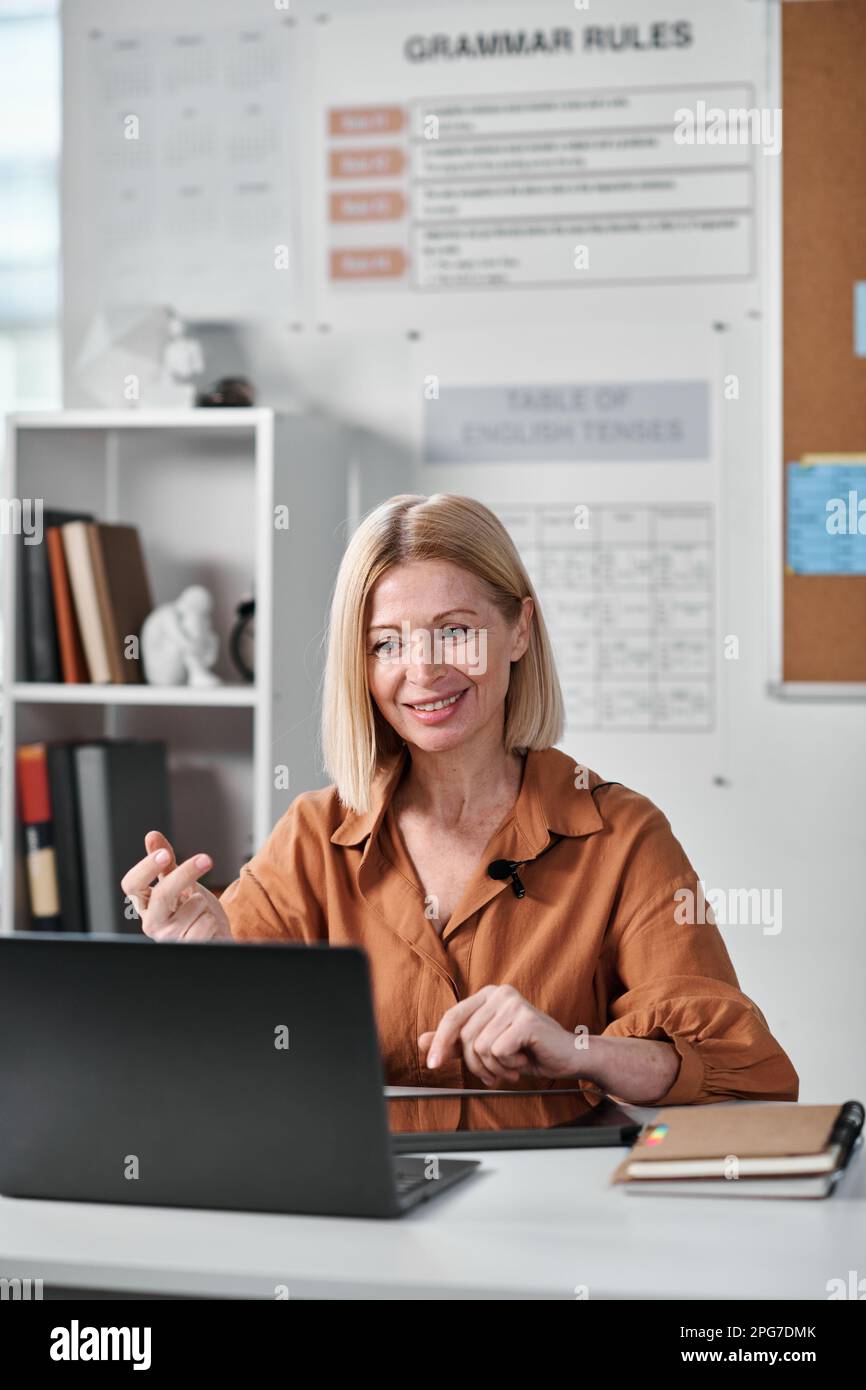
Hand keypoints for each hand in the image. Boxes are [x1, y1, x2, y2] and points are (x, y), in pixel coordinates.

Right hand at [120, 829, 231, 941]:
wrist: (214, 938)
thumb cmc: (194, 912)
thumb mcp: (181, 883)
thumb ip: (165, 864)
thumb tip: (152, 836)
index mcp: (146, 904)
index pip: (132, 885)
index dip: (146, 868)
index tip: (164, 853)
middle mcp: (153, 923)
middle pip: (162, 894)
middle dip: (185, 873)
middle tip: (206, 859)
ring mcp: (170, 938)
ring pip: (194, 905)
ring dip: (205, 903)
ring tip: (202, 913)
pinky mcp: (188, 947)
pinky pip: (206, 923)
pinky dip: (213, 920)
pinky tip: (208, 927)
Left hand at [419, 984, 577, 1085]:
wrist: (569, 1057)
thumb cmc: (530, 1051)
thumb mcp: (488, 1047)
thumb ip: (457, 1042)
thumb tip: (422, 1040)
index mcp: (489, 995)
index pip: (453, 1017)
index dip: (440, 1042)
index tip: (432, 1064)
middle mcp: (500, 993)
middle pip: (466, 1037)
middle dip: (477, 1065)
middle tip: (496, 1073)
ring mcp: (514, 1004)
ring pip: (481, 1047)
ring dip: (495, 1067)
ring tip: (513, 1065)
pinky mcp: (526, 1020)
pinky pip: (498, 1051)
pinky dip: (508, 1065)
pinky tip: (523, 1060)